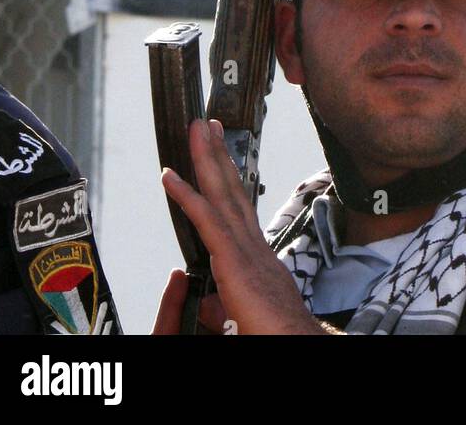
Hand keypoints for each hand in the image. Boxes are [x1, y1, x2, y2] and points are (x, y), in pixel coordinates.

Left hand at [154, 119, 327, 335]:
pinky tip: (169, 177)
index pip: (238, 208)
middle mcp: (253, 244)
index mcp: (256, 255)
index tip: (219, 152)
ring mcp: (245, 249)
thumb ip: (226, 299)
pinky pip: (206, 221)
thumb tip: (208, 300)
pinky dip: (186, 195)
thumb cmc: (277, 332)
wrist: (296, 342)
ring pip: (221, 194)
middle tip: (207, 124)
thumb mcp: (247, 314)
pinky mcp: (234, 260)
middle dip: (218, 154)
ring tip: (195, 129)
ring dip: (205, 158)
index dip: (228, 179)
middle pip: (232, 190)